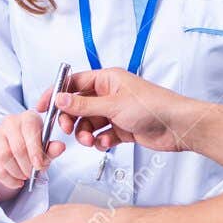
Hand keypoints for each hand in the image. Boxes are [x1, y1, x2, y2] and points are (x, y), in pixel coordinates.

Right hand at [0, 110, 66, 193]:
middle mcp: (10, 122)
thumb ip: (53, 148)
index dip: (35, 151)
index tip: (39, 166)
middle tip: (32, 173)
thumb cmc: (34, 145)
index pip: (29, 131)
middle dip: (26, 165)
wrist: (17, 150)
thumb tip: (60, 147)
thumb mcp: (46, 147)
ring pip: (4, 156)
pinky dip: (8, 179)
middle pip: (17, 146)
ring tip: (25, 177)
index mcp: (28, 117)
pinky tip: (17, 182)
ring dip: (17, 172)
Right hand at [42, 67, 198, 153]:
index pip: (74, 83)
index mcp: (107, 79)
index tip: (44, 106)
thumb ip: (84, 104)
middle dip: (72, 118)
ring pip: (89, 123)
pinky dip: (101, 141)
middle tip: (68, 129)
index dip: (57, 94)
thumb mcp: (113, 105)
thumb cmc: (153, 106)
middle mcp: (110, 94)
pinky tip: (106, 143)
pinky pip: (102, 135)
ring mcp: (116, 112)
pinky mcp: (123, 128)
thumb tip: (61, 99)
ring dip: (86, 133)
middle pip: (79, 105)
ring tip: (89, 140)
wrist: (178, 126)